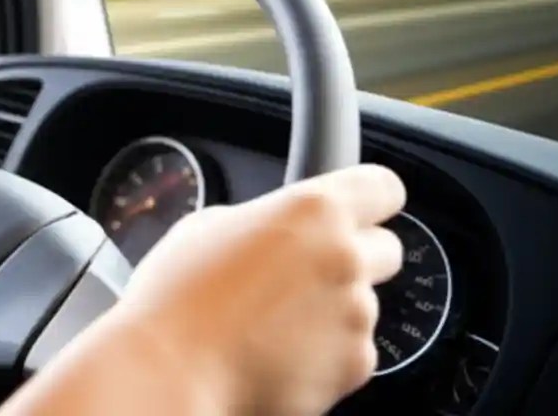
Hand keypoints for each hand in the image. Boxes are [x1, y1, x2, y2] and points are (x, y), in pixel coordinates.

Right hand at [110, 165, 406, 414]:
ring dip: (331, 311)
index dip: (370, 200)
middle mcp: (345, 257)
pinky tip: (277, 354)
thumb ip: (262, 220)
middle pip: (386, 249)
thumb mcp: (208, 226)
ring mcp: (355, 315)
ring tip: (271, 324)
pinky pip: (353, 352)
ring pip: (362, 305)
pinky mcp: (355, 365)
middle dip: (353, 259)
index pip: (383, 187)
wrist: (172, 370)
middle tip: (305, 274)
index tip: (358, 210)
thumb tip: (273, 229)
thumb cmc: (176, 298)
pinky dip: (325, 355)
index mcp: (313, 210)